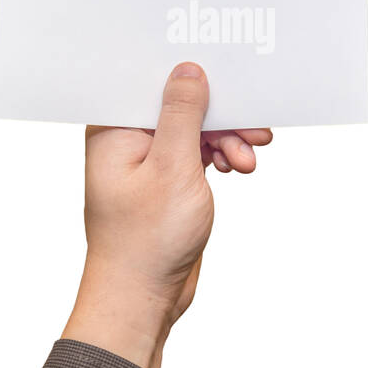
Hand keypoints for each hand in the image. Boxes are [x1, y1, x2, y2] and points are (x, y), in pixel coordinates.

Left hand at [61, 62, 272, 367]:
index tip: (228, 72)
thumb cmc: (145, 242)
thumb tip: (187, 69)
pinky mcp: (165, 180)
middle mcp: (125, 139)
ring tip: (245, 161)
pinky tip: (237, 168)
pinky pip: (197, 152)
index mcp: (112, 129)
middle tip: (255, 125)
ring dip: (226, 139)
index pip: (152, 81)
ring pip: (194, 129)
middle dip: (219, 114)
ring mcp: (146, 160)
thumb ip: (181, 114)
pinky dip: (220, 156)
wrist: (142, 299)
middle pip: (179, 104)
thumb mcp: (172, 168)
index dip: (190, 74)